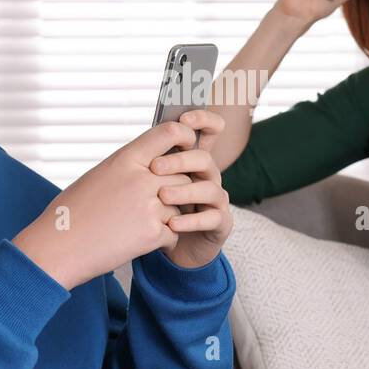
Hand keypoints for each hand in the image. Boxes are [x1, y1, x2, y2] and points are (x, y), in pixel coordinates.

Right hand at [13, 120, 199, 289]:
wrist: (57, 248)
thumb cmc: (71, 212)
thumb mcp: (99, 175)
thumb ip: (130, 166)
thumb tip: (154, 162)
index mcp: (126, 159)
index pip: (170, 133)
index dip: (185, 138)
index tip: (187, 148)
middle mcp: (142, 179)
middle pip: (183, 175)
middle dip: (176, 189)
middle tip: (156, 202)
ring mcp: (150, 207)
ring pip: (181, 205)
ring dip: (169, 216)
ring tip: (142, 223)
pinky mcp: (152, 235)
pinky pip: (175, 233)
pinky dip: (163, 239)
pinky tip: (143, 240)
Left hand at [148, 109, 233, 269]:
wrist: (170, 249)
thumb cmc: (159, 211)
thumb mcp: (152, 183)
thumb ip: (153, 157)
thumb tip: (147, 133)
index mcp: (193, 161)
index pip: (209, 130)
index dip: (203, 120)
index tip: (185, 119)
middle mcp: (208, 176)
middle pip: (205, 158)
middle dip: (181, 160)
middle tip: (155, 168)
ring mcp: (217, 200)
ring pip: (209, 188)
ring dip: (184, 191)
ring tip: (161, 196)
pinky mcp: (221, 223)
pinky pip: (212, 218)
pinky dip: (191, 220)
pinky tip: (172, 223)